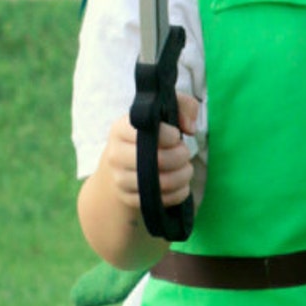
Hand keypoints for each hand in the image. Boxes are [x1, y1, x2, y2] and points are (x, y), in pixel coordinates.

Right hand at [103, 91, 199, 221]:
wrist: (119, 168)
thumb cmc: (147, 135)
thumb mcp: (162, 112)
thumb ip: (184, 106)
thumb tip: (189, 127)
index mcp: (120, 129)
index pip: (148, 131)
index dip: (170, 135)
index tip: (176, 136)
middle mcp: (116, 154)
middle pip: (159, 160)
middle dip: (181, 156)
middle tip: (184, 152)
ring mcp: (120, 179)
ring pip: (163, 182)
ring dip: (183, 175)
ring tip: (185, 167)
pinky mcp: (129, 198)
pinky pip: (163, 199)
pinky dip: (179, 192)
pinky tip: (180, 183)